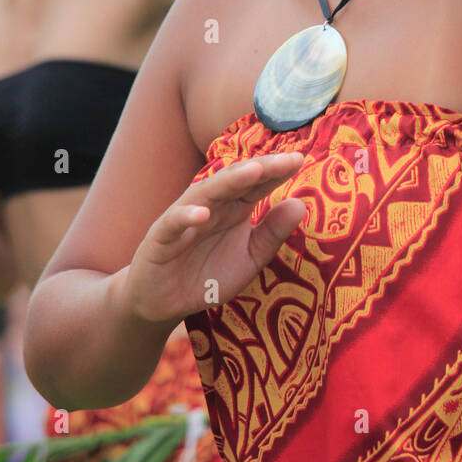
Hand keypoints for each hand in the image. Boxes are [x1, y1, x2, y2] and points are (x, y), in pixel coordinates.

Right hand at [123, 151, 307, 324]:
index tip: (300, 159)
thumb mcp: (249, 259)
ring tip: (253, 171)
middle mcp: (210, 207)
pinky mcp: (160, 238)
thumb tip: (300, 204)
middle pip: (235, 181)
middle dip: (260, 169)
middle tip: (285, 160)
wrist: (162, 303)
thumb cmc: (207, 275)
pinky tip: (202, 214)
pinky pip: (173, 224)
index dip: (276, 172)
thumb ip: (272, 234)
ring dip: (228, 181)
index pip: (256, 184)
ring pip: (206, 194)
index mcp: (233, 209)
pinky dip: (185, 217)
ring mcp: (184, 219)